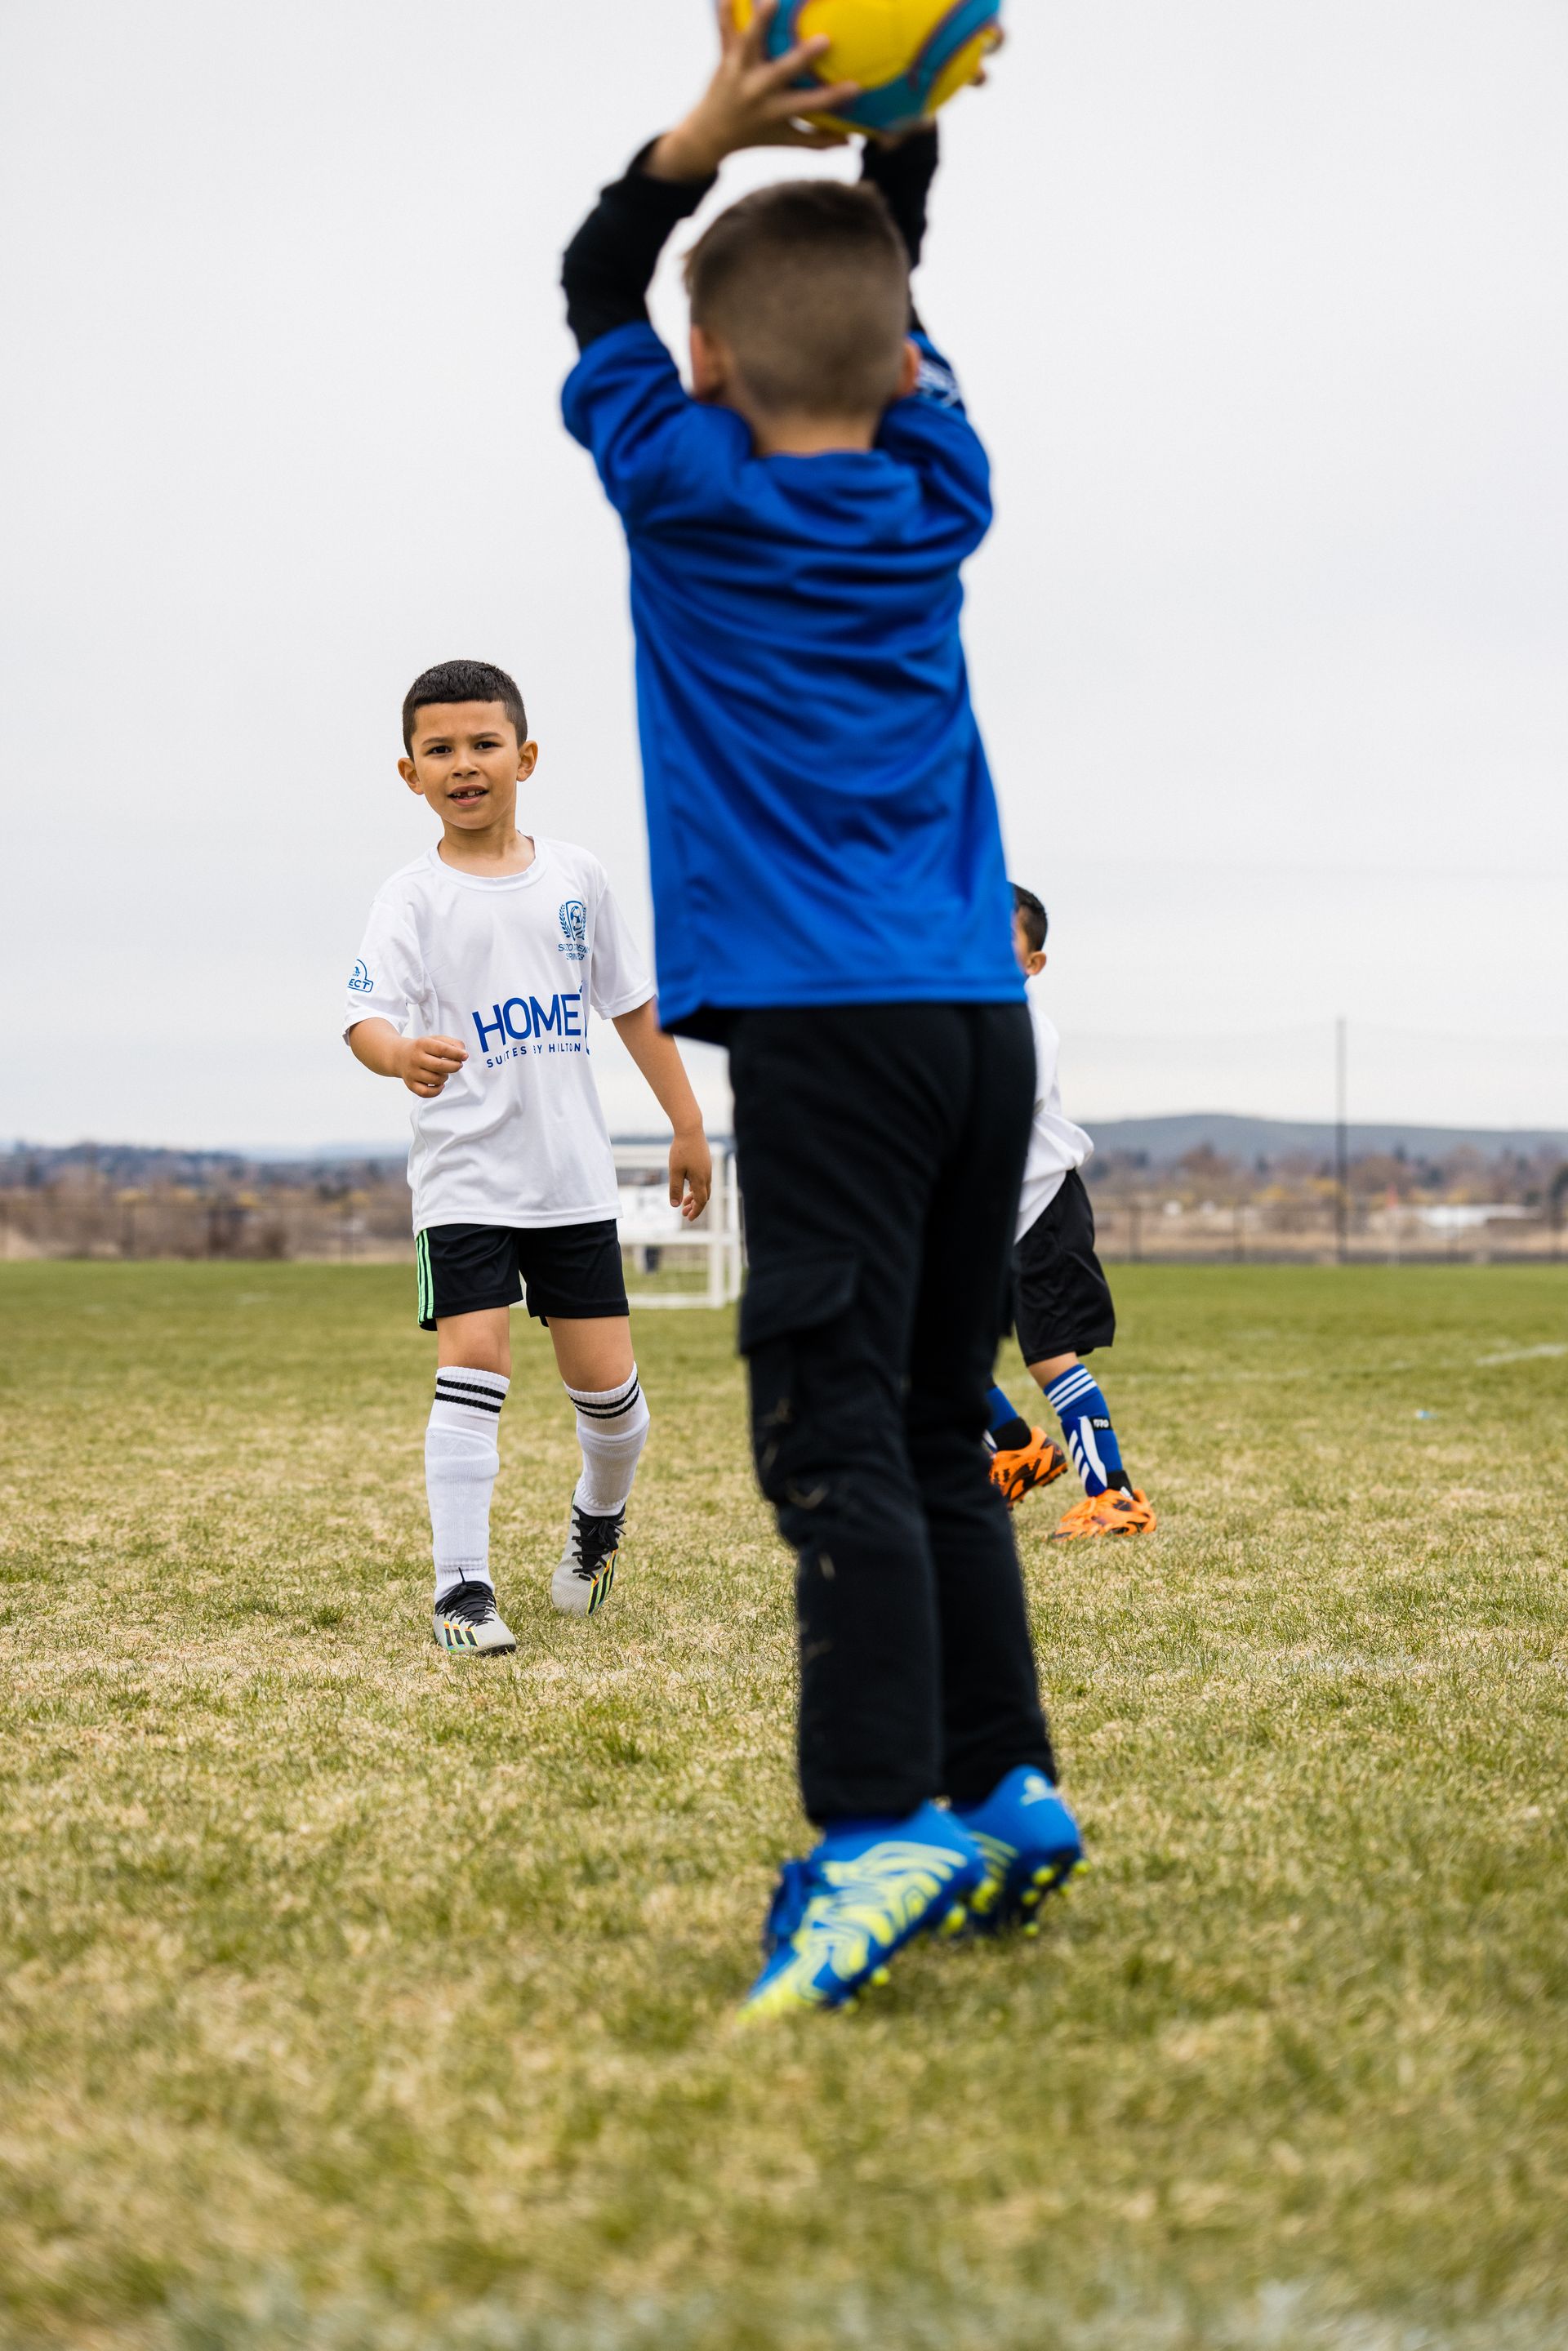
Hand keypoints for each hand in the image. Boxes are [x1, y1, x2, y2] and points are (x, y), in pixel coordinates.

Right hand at [397, 1034, 466, 1098]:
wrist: (399, 1056)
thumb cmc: (423, 1048)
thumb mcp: (436, 1040)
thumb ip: (453, 1044)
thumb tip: (463, 1054)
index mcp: (422, 1044)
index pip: (442, 1049)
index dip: (457, 1054)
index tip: (465, 1056)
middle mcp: (415, 1058)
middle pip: (439, 1066)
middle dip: (454, 1067)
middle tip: (458, 1065)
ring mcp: (411, 1072)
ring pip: (435, 1080)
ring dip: (445, 1077)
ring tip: (444, 1072)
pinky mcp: (410, 1084)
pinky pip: (425, 1093)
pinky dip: (437, 1091)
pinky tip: (440, 1084)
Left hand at [647, 0, 860, 181]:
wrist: (709, 135)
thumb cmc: (756, 135)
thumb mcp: (787, 140)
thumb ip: (818, 140)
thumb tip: (851, 139)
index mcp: (775, 111)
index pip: (809, 105)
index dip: (833, 98)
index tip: (856, 87)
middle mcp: (757, 92)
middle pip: (782, 73)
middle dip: (802, 58)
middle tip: (825, 40)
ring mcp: (739, 72)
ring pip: (750, 43)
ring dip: (760, 20)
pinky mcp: (725, 57)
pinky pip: (724, 31)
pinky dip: (725, 11)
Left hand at [670, 1125, 713, 1220]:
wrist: (690, 1129)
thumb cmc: (681, 1150)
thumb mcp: (674, 1171)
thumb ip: (675, 1189)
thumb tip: (675, 1205)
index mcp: (700, 1180)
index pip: (701, 1201)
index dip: (695, 1211)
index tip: (688, 1218)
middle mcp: (707, 1175)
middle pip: (704, 1196)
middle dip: (695, 1206)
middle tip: (684, 1214)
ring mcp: (707, 1168)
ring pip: (703, 1188)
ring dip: (694, 1197)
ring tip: (684, 1202)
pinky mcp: (705, 1162)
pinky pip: (703, 1179)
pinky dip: (696, 1187)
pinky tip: (688, 1186)